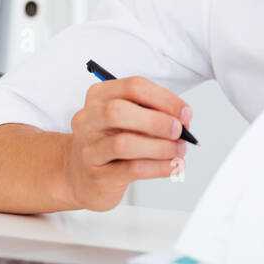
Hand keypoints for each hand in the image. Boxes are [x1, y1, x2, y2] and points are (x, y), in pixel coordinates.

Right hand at [63, 76, 190, 210]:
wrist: (79, 176)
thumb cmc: (109, 143)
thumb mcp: (126, 120)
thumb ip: (151, 114)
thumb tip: (182, 119)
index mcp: (99, 96)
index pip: (133, 87)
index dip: (164, 98)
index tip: (184, 112)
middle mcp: (89, 119)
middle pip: (119, 111)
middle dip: (157, 121)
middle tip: (179, 131)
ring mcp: (90, 149)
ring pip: (125, 143)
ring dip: (160, 147)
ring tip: (177, 150)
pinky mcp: (98, 176)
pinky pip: (132, 169)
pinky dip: (158, 167)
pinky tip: (171, 166)